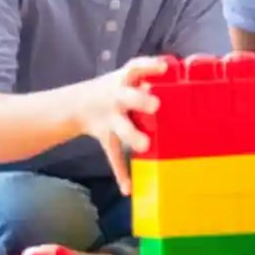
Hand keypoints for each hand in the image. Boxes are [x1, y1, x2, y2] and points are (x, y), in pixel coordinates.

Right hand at [75, 56, 166, 195]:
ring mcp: (111, 119)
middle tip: (156, 105)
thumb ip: (148, 77)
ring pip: (122, 128)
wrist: (77, 105)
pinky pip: (113, 156)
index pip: (137, 68)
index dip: (150, 66)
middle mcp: (118, 99)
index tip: (165, 66)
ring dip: (133, 136)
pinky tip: (128, 188)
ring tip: (146, 146)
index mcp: (124, 81)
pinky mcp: (107, 138)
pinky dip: (121, 172)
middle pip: (128, 98)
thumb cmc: (116, 89)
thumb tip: (177, 71)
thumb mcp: (126, 78)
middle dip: (141, 100)